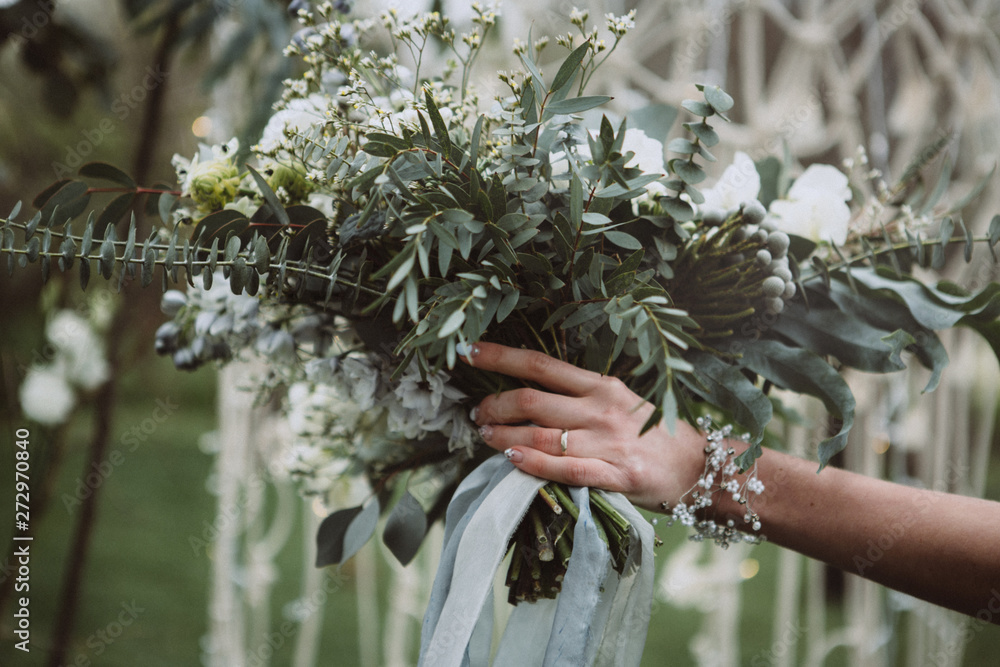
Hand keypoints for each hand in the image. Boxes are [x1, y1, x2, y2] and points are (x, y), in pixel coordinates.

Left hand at [463, 342, 705, 511]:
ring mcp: (608, 442)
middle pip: (532, 400)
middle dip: (494, 405)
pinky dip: (534, 464)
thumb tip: (532, 398)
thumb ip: (581, 398)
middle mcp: (601, 408)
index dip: (500, 357)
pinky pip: (566, 468)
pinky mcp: (616, 474)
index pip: (541, 364)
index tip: (468, 351)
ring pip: (541, 435)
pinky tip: (512, 460)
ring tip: (484, 437)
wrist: (701, 467)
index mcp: (601, 385)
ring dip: (503, 436)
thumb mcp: (621, 402)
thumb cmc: (655, 434)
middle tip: (477, 414)